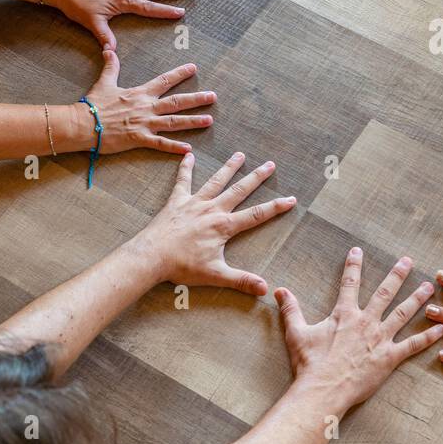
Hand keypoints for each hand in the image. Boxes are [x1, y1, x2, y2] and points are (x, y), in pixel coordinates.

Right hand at [84, 50, 214, 154]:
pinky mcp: (138, 139)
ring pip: (174, 122)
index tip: (194, 68)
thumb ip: (111, 66)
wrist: (82, 124)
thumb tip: (109, 49)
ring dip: (193, 121)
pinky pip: (160, 144)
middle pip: (176, 102)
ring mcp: (144, 124)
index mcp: (140, 93)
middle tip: (213, 96)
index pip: (164, 80)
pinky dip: (174, 147)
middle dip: (196, 99)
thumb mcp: (104, 82)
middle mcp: (146, 107)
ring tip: (209, 121)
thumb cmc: (92, 104)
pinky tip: (189, 149)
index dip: (180, 74)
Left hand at [127, 151, 295, 295]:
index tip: (291, 199)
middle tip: (270, 164)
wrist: (151, 256)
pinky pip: (183, 181)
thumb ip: (241, 280)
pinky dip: (186, 168)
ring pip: (216, 181)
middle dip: (256, 177)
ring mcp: (194, 203)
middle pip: (239, 190)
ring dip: (229, 168)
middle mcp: (212, 210)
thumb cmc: (182, 266)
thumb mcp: (216, 275)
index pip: (256, 215)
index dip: (275, 207)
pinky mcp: (177, 202)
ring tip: (240, 154)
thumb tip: (265, 288)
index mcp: (224, 226)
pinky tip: (188, 155)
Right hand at [274, 247, 442, 414]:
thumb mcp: (296, 333)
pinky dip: (428, 337)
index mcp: (345, 314)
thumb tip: (279, 291)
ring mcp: (380, 339)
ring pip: (403, 313)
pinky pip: (412, 345)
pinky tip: (441, 328)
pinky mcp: (390, 358)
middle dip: (397, 274)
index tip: (358, 250)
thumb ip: (290, 310)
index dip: (353, 265)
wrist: (322, 391)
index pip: (349, 283)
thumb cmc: (309, 364)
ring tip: (429, 287)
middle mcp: (366, 321)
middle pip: (385, 292)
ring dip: (417, 299)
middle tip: (408, 260)